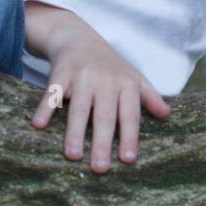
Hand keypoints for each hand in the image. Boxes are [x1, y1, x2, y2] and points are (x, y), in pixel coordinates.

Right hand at [28, 12, 170, 172]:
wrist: (78, 37)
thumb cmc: (109, 65)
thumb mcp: (133, 77)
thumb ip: (149, 97)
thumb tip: (167, 115)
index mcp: (126, 84)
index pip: (130, 114)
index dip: (129, 137)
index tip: (128, 159)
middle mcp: (105, 81)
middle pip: (104, 115)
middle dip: (101, 142)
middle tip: (100, 168)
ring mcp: (81, 77)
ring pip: (78, 108)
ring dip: (74, 132)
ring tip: (72, 156)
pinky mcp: (60, 74)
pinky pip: (52, 94)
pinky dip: (44, 108)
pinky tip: (38, 126)